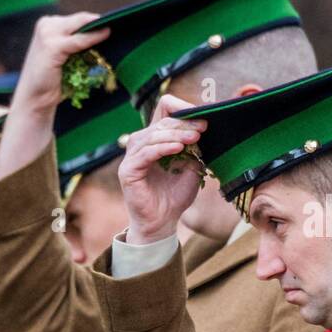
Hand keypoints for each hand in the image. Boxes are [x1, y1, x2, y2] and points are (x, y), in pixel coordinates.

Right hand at [0, 13, 104, 178]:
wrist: (35, 99)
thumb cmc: (52, 80)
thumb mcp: (64, 55)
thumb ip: (77, 42)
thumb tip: (105, 32)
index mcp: (47, 24)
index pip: (77, 19)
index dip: (95, 23)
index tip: (114, 25)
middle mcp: (46, 25)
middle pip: (81, 20)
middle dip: (99, 24)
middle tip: (121, 25)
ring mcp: (47, 34)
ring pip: (81, 26)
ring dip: (98, 29)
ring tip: (114, 31)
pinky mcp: (52, 46)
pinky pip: (79, 40)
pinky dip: (93, 38)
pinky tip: (106, 35)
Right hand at [116, 94, 205, 243]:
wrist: (162, 223)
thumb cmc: (175, 196)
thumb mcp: (192, 166)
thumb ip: (194, 147)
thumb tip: (203, 126)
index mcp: (155, 139)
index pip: (164, 109)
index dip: (182, 108)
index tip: (203, 118)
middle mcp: (141, 144)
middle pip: (161, 121)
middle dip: (184, 123)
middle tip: (203, 128)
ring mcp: (132, 157)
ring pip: (153, 134)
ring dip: (176, 134)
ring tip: (194, 138)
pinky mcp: (128, 171)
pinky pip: (145, 152)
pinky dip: (163, 147)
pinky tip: (178, 148)